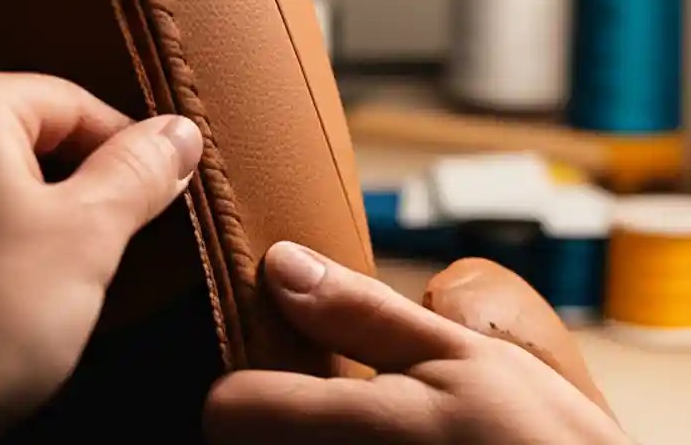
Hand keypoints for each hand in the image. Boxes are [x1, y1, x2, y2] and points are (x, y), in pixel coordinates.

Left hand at [0, 68, 202, 442]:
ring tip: (48, 287)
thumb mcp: (87, 239)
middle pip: (18, 138)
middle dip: (71, 189)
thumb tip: (176, 132)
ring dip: (21, 222)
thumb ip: (137, 173)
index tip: (159, 198)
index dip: (127, 150)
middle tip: (106, 250)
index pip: (71, 102)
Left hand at [204, 242, 629, 443]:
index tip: (287, 377)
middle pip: (243, 443)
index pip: (225, 408)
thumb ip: (362, 314)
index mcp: (350, 430)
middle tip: (349, 409)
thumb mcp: (465, 360)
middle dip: (281, 418)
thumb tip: (280, 263)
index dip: (248, 386)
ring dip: (308, 441)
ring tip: (381, 438)